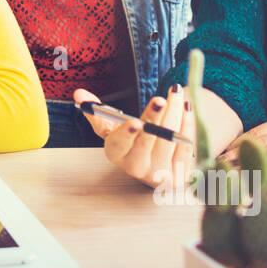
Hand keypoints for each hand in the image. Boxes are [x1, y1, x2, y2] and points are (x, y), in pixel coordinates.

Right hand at [75, 84, 195, 188]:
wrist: (159, 167)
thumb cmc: (133, 143)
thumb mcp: (114, 130)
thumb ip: (98, 112)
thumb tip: (79, 94)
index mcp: (116, 154)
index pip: (118, 145)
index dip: (126, 134)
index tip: (135, 121)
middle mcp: (136, 168)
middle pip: (145, 143)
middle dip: (153, 120)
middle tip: (160, 100)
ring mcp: (159, 174)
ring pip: (168, 142)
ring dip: (174, 114)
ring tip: (176, 92)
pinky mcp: (180, 175)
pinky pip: (185, 148)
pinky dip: (187, 125)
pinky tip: (187, 108)